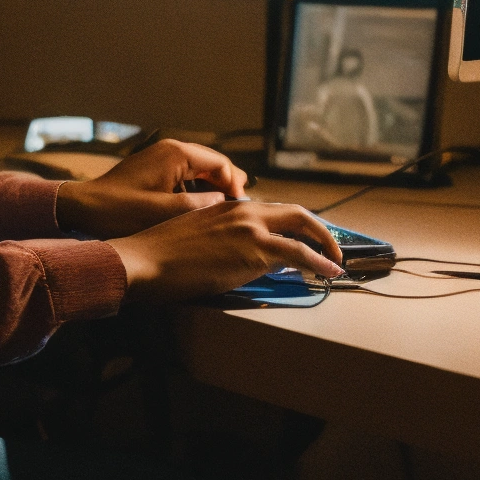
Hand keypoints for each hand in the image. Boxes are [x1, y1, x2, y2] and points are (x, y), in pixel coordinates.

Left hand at [53, 139, 248, 238]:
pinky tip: (200, 207)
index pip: (220, 163)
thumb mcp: (163, 212)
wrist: (82, 208)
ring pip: (199, 169)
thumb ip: (198, 206)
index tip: (243, 206)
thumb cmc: (118, 211)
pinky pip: (184, 174)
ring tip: (225, 209)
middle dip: (228, 183)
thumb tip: (225, 203)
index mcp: (176, 154)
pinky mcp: (153, 169)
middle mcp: (170, 150)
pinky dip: (196, 188)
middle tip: (241, 207)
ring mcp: (160, 158)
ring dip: (213, 187)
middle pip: (212, 163)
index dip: (236, 184)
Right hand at [108, 201, 345, 304]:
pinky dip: (319, 261)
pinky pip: (297, 253)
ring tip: (335, 262)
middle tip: (329, 246)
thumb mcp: (193, 240)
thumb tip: (241, 258)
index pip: (269, 211)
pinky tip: (329, 272)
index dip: (290, 225)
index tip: (300, 239)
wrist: (144, 260)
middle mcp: (241, 210)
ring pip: (301, 227)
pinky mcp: (254, 248)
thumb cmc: (157, 257)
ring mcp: (249, 227)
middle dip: (317, 229)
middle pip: (293, 212)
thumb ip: (219, 241)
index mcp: (225, 207)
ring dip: (324, 246)